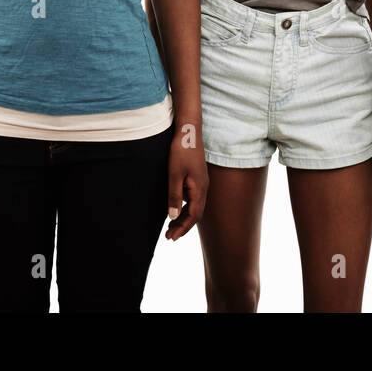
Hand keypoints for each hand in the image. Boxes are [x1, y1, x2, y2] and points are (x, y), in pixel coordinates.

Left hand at [164, 122, 207, 240]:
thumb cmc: (181, 151)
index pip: (193, 216)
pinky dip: (184, 207)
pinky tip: (175, 208)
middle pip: (195, 214)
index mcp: (199, 190)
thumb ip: (173, 196)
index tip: (171, 238)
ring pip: (194, 207)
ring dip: (183, 218)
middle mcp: (203, 188)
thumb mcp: (174, 175)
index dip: (183, 228)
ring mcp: (201, 183)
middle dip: (182, 226)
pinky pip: (192, 199)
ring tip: (170, 227)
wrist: (188, 132)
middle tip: (169, 237)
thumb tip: (172, 217)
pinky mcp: (197, 178)